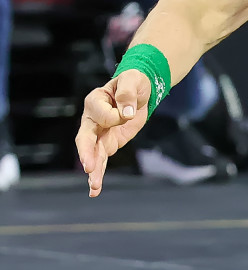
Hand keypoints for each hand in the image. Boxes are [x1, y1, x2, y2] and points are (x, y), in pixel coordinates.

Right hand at [75, 71, 150, 196]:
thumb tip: (126, 113)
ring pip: (93, 154)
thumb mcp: (132, 81)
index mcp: (95, 101)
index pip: (102, 115)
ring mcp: (99, 134)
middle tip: (89, 167)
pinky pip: (102, 160)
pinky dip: (99, 174)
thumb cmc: (134, 82)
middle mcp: (92, 120)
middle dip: (87, 154)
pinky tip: (95, 189)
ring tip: (94, 187)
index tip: (128, 113)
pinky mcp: (109, 143)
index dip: (115, 117)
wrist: (140, 89)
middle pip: (85, 139)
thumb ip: (127, 94)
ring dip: (94, 171)